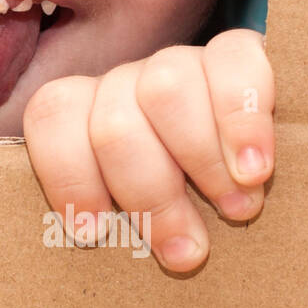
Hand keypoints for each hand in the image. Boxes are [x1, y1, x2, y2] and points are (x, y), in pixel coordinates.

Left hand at [21, 29, 274, 273]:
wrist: (250, 158)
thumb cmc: (184, 204)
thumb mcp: (139, 216)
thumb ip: (117, 223)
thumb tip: (112, 255)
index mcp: (85, 113)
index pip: (51, 118)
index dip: (68, 176)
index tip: (94, 234)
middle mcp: (125, 83)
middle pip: (113, 125)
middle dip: (150, 196)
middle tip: (186, 249)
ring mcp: (177, 62)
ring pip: (164, 91)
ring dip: (201, 161)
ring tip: (235, 211)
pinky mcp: (236, 53)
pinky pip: (233, 65)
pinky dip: (244, 121)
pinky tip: (256, 169)